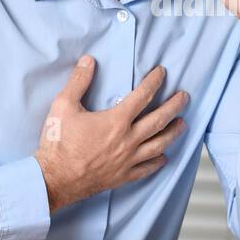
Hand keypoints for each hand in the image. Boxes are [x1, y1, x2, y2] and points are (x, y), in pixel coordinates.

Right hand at [33, 56, 189, 211]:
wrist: (54, 179)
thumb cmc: (57, 142)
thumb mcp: (63, 105)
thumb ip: (78, 81)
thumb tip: (88, 60)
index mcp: (116, 121)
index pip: (143, 96)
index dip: (154, 81)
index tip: (162, 72)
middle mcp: (128, 140)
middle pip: (159, 120)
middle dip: (174, 106)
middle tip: (184, 97)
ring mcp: (127, 160)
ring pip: (159, 145)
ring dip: (173, 133)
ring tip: (183, 124)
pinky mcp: (122, 176)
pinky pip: (146, 169)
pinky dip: (158, 162)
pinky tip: (164, 158)